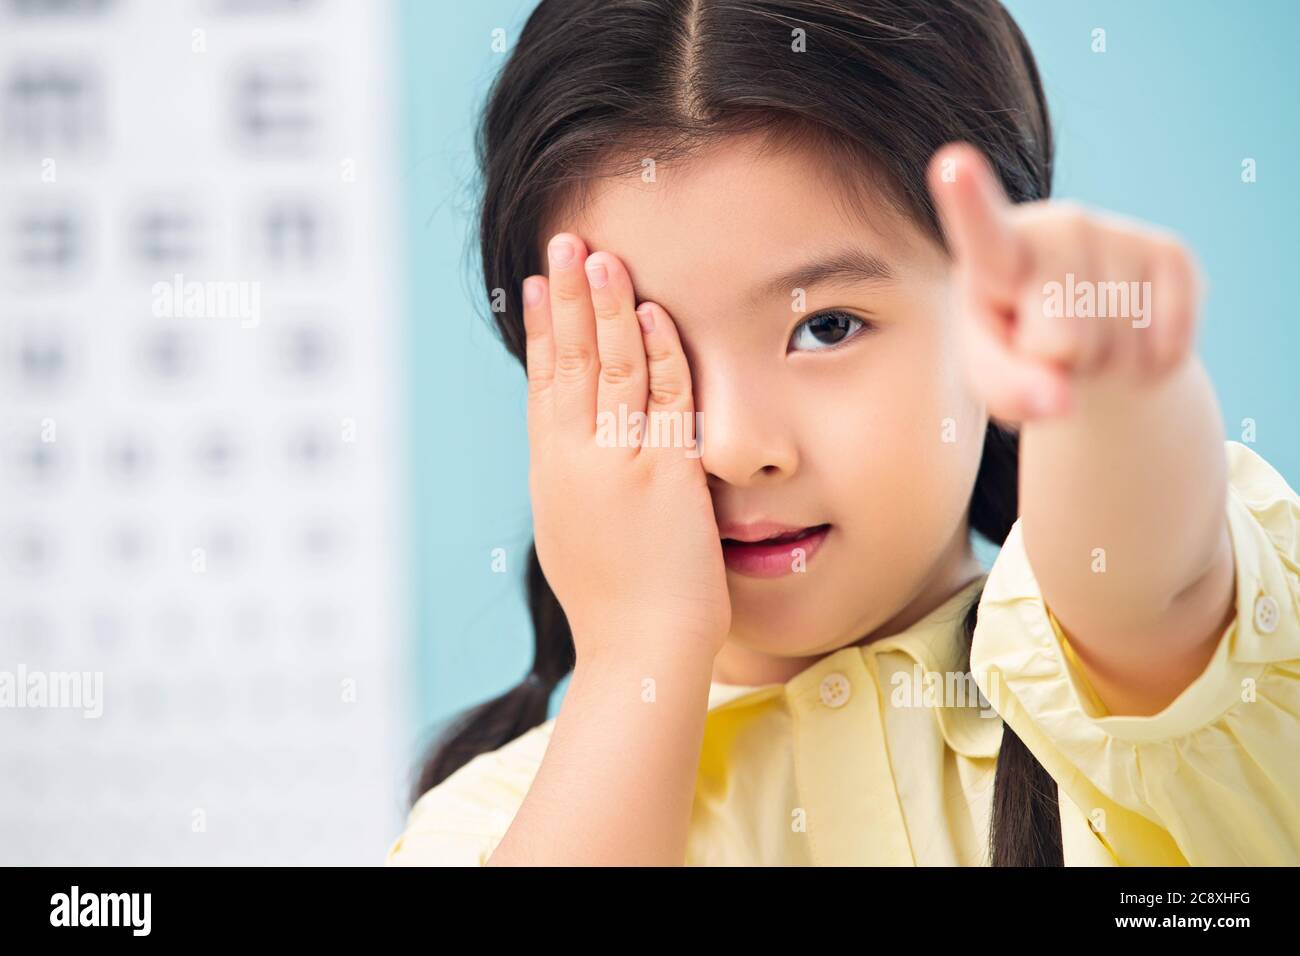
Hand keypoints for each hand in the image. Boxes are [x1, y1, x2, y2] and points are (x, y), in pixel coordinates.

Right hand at [522, 233, 731, 664]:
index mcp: (552, 471)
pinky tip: (650, 312)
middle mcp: (575, 459)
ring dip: (607, 307)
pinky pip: (660, 399)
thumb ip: (574, 479)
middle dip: (568, 297)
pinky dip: (656, 352)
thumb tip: (572, 445)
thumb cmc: (613, 601)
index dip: (545, 329)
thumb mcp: (572, 529)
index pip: (545, 383)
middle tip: (564, 241)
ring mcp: (618, 464)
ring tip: (601, 256)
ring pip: (610, 368)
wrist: (638, 652)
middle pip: (570, 361)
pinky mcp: (663, 475)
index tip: (541, 283)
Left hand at [926, 142, 1202, 423]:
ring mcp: (1117, 232)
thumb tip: (1059, 399)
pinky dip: (1147, 367)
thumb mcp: (994, 377)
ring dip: (1104, 367)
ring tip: (1089, 342)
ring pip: (1118, 349)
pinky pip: (1165, 347)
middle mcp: (1057, 227)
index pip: (982, 232)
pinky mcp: (1172, 254)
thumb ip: (1006, 389)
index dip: (969, 201)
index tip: (951, 164)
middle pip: (1064, 339)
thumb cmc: (1019, 356)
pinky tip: (1130, 339)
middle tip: (1052, 349)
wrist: (1088, 343)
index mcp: (993, 254)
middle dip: (1060, 366)